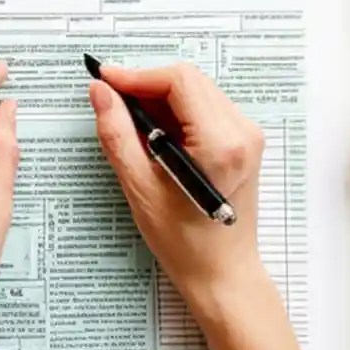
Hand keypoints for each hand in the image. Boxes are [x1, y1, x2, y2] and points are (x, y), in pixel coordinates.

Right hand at [88, 63, 267, 319]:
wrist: (223, 274)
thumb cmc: (185, 243)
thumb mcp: (140, 188)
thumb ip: (118, 134)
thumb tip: (101, 93)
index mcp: (221, 143)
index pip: (178, 81)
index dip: (136, 75)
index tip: (105, 81)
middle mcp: (242, 132)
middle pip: (189, 81)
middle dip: (147, 86)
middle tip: (112, 103)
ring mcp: (248, 136)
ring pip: (197, 92)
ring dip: (161, 100)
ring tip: (132, 126)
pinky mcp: (244, 143)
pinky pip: (206, 110)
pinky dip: (177, 114)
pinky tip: (156, 137)